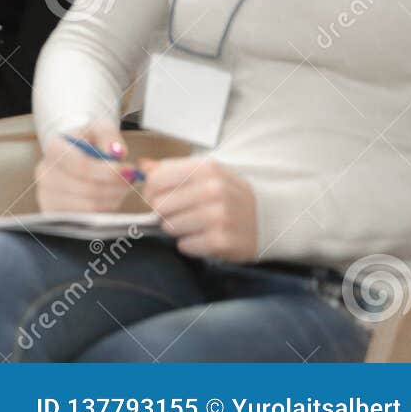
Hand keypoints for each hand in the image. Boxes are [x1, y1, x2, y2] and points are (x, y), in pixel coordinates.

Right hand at [35, 122, 140, 212]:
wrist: (73, 155)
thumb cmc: (87, 142)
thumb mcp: (99, 129)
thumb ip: (110, 136)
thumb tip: (117, 152)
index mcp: (54, 149)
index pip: (82, 166)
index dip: (109, 171)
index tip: (129, 169)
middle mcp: (45, 173)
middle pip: (88, 189)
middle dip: (115, 186)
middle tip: (130, 179)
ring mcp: (47, 195)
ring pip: (89, 206)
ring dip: (112, 198)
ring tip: (120, 187)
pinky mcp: (53, 213)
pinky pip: (86, 219)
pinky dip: (103, 210)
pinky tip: (108, 197)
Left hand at [138, 155, 257, 259]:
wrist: (268, 219)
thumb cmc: (229, 195)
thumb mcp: (207, 174)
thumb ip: (172, 169)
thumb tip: (142, 166)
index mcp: (207, 168)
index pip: (156, 179)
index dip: (152, 191)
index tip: (160, 196)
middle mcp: (214, 189)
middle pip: (159, 205)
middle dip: (164, 212)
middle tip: (179, 213)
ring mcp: (220, 216)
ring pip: (169, 226)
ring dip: (177, 229)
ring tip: (194, 225)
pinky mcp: (222, 241)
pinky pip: (185, 245)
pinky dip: (190, 244)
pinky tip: (204, 237)